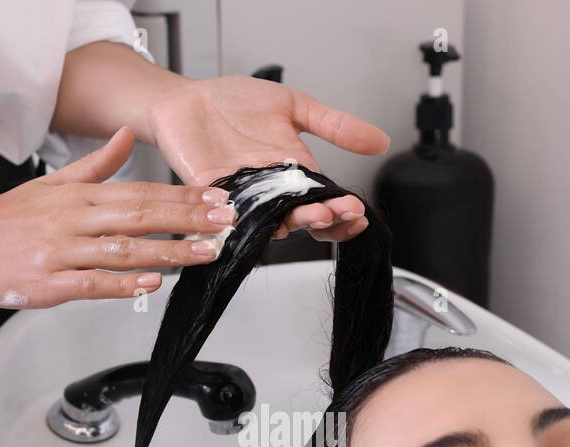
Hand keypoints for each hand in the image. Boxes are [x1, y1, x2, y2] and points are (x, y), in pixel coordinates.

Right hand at [0, 127, 234, 307]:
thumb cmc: (0, 220)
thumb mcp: (50, 184)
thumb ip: (94, 165)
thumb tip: (126, 136)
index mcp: (76, 196)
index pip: (140, 192)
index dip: (181, 196)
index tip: (215, 198)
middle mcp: (72, 221)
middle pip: (139, 216)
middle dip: (187, 219)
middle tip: (224, 222)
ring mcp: (60, 253)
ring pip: (123, 250)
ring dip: (169, 252)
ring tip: (204, 253)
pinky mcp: (47, 284)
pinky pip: (92, 283)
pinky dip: (124, 283)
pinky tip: (152, 283)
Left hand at [144, 76, 389, 242]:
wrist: (188, 99)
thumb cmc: (235, 102)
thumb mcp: (295, 106)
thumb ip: (335, 125)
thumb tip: (381, 141)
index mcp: (295, 175)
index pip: (326, 205)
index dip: (342, 214)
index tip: (357, 210)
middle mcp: (272, 192)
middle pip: (304, 221)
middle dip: (323, 220)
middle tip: (335, 212)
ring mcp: (244, 198)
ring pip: (272, 223)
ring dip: (291, 223)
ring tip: (307, 216)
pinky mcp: (211, 197)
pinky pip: (228, 218)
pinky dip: (241, 222)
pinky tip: (257, 219)